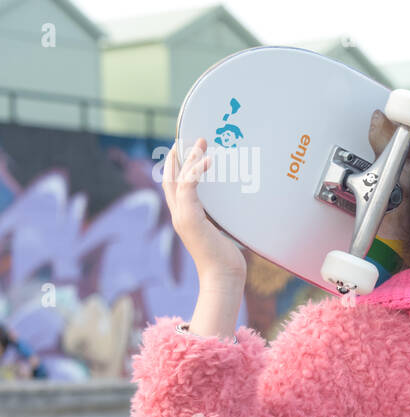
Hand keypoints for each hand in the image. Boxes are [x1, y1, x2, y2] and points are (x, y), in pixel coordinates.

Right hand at [161, 138, 246, 283]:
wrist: (222, 277)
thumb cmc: (225, 259)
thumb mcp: (221, 233)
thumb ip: (219, 221)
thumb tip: (232, 212)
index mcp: (185, 217)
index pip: (174, 187)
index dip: (176, 168)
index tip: (185, 151)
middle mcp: (179, 215)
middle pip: (171, 179)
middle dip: (179, 157)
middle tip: (190, 139)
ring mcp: (182, 216)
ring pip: (179, 179)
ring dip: (189, 158)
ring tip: (201, 143)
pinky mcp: (189, 218)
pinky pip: (189, 187)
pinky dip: (197, 171)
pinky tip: (208, 160)